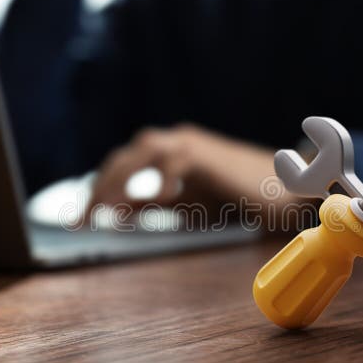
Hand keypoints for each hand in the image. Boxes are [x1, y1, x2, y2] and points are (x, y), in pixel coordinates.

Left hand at [89, 123, 299, 214]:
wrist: (282, 190)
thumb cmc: (235, 197)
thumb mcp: (184, 205)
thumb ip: (150, 205)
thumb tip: (112, 212)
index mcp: (168, 152)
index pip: (123, 165)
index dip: (99, 189)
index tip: (81, 220)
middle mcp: (176, 141)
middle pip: (125, 156)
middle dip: (100, 186)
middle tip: (81, 221)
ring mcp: (192, 144)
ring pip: (143, 150)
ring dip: (120, 178)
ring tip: (102, 209)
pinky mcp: (208, 154)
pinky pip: (175, 161)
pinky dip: (160, 180)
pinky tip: (152, 201)